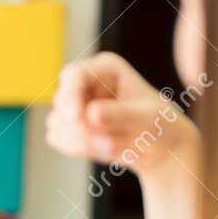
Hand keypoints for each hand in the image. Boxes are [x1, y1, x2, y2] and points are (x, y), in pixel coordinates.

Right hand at [45, 52, 200, 179]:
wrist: (158, 148)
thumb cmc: (159, 126)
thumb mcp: (149, 119)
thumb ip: (121, 115)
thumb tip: (90, 114)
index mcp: (106, 69)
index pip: (75, 74)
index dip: (71, 95)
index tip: (75, 119)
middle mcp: (85, 82)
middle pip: (63, 100)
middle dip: (83, 128)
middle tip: (112, 146)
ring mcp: (73, 104)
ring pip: (57, 123)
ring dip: (85, 142)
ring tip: (117, 147)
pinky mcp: (66, 125)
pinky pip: (57, 138)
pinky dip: (79, 149)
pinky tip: (103, 149)